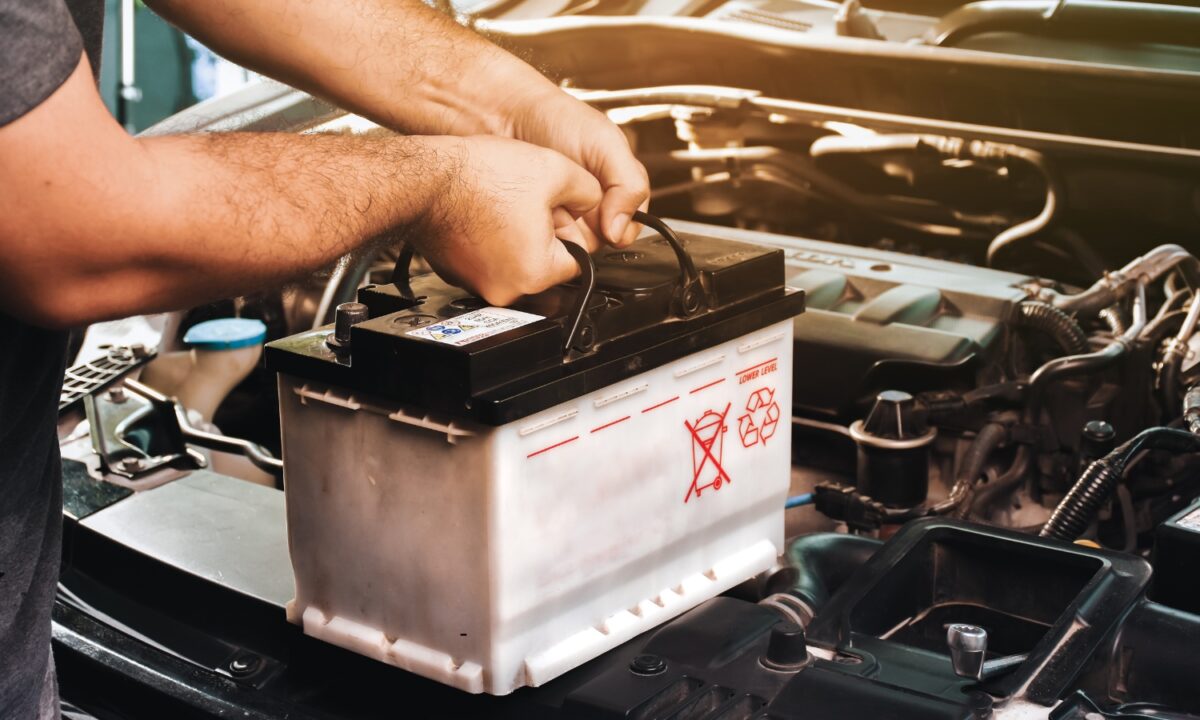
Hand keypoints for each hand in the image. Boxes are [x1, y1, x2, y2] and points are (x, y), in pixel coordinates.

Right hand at [410, 135, 602, 306]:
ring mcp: (478, 285)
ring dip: (518, 237)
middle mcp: (507, 290)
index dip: (574, 230)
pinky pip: (489, 261)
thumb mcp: (555, 170)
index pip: (579, 260)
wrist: (423, 179)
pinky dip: (491, 241)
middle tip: (530, 204)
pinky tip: (484, 213)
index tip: (561, 212)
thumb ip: (590, 191)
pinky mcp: (458, 274)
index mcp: (536, 272)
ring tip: (504, 205)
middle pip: (547, 264)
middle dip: (546, 234)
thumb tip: (596, 202)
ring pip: (517, 262)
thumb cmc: (478, 178)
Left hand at [508, 90, 649, 247]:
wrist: (507, 115)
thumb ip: (628, 184)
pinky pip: (545, 243)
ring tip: (551, 205)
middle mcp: (594, 204)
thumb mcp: (606, 144)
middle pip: (602, 241)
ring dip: (563, 230)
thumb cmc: (557, 120)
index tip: (604, 221)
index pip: (631, 226)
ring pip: (574, 245)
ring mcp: (566, 215)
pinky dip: (540, 231)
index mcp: (618, 187)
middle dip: (587, 230)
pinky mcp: (538, 223)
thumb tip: (621, 231)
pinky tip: (533, 210)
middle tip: (573, 206)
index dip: (620, 229)